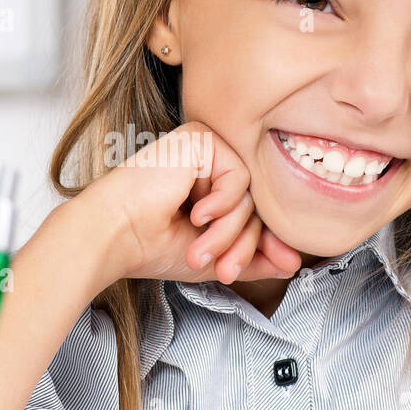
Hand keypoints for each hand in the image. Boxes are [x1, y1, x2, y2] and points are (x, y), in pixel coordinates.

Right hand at [79, 120, 301, 285]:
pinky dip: (222, 204)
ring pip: (248, 195)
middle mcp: (210, 165)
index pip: (252, 212)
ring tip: (198, 249)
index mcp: (209, 188)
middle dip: (242, 245)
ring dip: (228, 232)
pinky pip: (239, 176)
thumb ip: (254, 257)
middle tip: (223, 270)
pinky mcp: (202, 139)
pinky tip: (195, 213)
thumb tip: (295, 261)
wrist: (115, 235)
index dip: (256, 244)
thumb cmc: (149, 245)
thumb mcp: (214, 256)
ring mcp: (206, 149)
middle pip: (254, 205)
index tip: (237, 270)